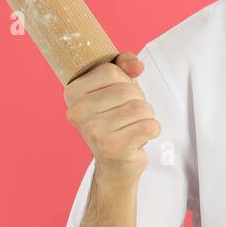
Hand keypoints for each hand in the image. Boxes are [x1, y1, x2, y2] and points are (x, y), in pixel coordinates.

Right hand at [63, 51, 160, 188]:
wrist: (115, 162)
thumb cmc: (115, 117)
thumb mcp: (116, 85)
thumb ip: (124, 64)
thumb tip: (137, 66)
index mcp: (73, 92)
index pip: (111, 71)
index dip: (125, 80)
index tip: (118, 96)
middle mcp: (78, 112)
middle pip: (128, 90)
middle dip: (138, 99)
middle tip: (128, 114)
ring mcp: (94, 131)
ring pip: (141, 107)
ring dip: (146, 115)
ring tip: (133, 125)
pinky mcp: (113, 148)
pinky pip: (149, 126)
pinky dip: (152, 130)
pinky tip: (139, 137)